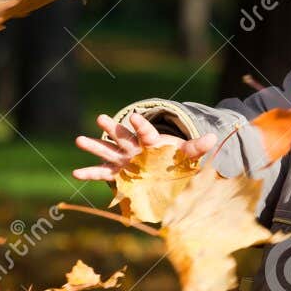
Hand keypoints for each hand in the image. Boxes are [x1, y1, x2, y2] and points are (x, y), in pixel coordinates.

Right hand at [73, 110, 217, 182]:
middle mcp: (135, 148)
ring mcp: (125, 160)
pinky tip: (76, 173)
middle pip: (123, 137)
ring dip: (95, 146)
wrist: (165, 167)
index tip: (135, 117)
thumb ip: (197, 147)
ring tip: (79, 140)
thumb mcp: (186, 153)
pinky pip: (103, 173)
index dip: (141, 125)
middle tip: (101, 118)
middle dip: (113, 129)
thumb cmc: (174, 157)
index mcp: (152, 142)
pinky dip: (90, 173)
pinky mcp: (118, 172)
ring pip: (109, 151)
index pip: (147, 132)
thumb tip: (215, 137)